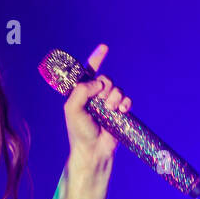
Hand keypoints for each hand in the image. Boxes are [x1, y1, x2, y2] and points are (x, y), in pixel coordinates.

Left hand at [64, 43, 132, 164]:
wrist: (93, 150)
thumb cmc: (79, 131)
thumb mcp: (72, 109)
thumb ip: (81, 91)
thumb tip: (98, 83)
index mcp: (81, 93)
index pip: (88, 72)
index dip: (96, 59)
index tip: (104, 48)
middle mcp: (94, 97)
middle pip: (106, 79)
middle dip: (105, 87)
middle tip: (101, 101)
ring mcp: (107, 104)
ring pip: (117, 89)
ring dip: (115, 97)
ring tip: (111, 110)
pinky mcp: (119, 112)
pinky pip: (126, 99)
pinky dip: (125, 103)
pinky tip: (122, 111)